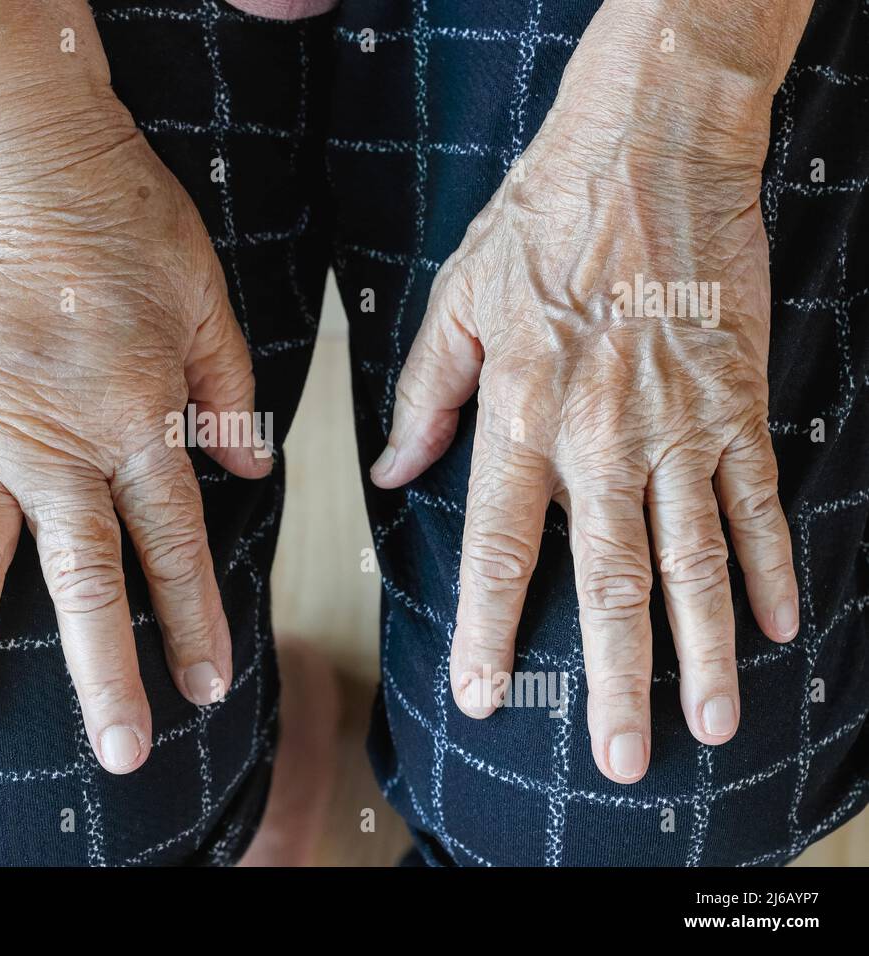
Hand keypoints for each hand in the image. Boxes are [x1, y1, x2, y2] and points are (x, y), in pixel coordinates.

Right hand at [0, 62, 266, 770]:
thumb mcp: (204, 295)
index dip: (194, 621)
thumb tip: (254, 471)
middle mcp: (57, 448)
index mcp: (138, 421)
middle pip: (85, 581)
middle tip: (120, 752)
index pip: (174, 544)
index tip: (207, 687)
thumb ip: (229, 391)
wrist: (6, 152)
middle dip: (105, 674)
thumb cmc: (116, 212)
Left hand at [372, 10, 801, 783]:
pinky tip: (781, 627)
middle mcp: (604, 436)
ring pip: (694, 559)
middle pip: (610, 580)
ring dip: (704, 649)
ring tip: (711, 721)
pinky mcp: (737, 403)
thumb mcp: (456, 304)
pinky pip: (760, 501)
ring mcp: (681, 425)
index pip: (502, 548)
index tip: (483, 694)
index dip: (491, 630)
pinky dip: (774, 566)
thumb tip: (392, 471)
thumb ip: (425, 399)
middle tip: (618, 756)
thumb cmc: (541, 221)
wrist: (648, 148)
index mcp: (524, 416)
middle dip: (615, 678)